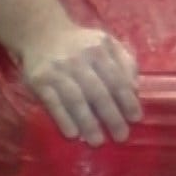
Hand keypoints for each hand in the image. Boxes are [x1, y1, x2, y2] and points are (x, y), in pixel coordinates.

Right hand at [18, 23, 141, 146]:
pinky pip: (53, 103)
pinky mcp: (39, 81)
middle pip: (98, 92)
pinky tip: (73, 134)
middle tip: (121, 136)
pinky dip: (63, 119)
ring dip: (88, 123)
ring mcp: (57, 71)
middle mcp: (78, 60)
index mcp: (99, 50)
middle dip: (111, 116)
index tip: (136, 119)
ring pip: (75, 100)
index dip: (127, 100)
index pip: (116, 78)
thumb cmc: (81, 45)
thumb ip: (125, 63)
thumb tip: (135, 89)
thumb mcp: (107, 44)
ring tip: (97, 141)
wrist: (41, 34)